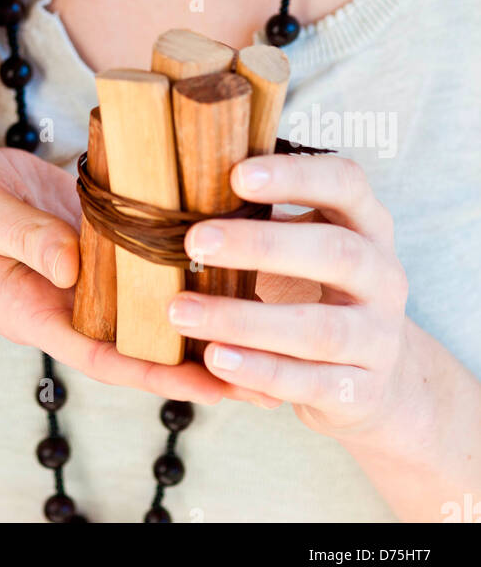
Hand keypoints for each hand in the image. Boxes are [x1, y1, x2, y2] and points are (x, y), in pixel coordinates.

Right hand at [0, 136, 266, 405]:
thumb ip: (19, 235)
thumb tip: (70, 262)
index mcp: (37, 311)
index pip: (104, 356)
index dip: (158, 374)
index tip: (211, 387)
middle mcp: (74, 299)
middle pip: (144, 342)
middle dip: (201, 363)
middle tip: (268, 380)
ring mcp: (94, 269)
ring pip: (157, 302)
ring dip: (209, 316)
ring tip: (274, 330)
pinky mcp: (106, 235)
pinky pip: (153, 255)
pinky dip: (192, 261)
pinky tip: (239, 254)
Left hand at [168, 152, 411, 438]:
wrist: (375, 377)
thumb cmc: (319, 289)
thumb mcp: (307, 243)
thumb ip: (262, 217)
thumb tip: (185, 189)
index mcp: (368, 225)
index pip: (345, 183)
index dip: (295, 175)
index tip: (236, 175)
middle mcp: (383, 277)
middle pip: (336, 253)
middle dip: (261, 245)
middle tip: (194, 241)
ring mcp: (378, 338)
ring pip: (318, 328)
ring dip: (244, 320)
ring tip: (182, 311)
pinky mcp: (361, 391)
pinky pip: (309, 382)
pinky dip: (259, 371)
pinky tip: (214, 358)